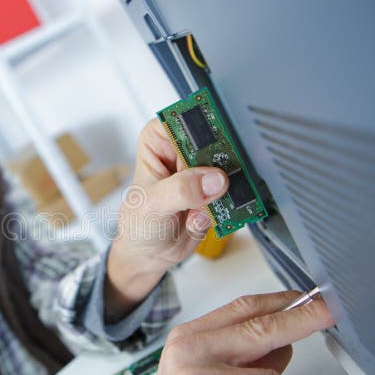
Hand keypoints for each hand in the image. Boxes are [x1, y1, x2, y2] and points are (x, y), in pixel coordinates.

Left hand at [106, 119, 227, 315]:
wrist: (150, 254)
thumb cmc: (139, 225)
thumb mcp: (152, 205)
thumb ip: (181, 190)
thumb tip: (211, 180)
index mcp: (159, 141)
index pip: (185, 120)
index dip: (201, 131)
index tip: (214, 147)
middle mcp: (182, 150)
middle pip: (214, 140)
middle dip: (220, 164)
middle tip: (217, 183)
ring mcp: (202, 171)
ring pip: (230, 166)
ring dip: (226, 189)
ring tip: (204, 208)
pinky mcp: (217, 191)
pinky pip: (235, 190)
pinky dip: (229, 205)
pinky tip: (207, 217)